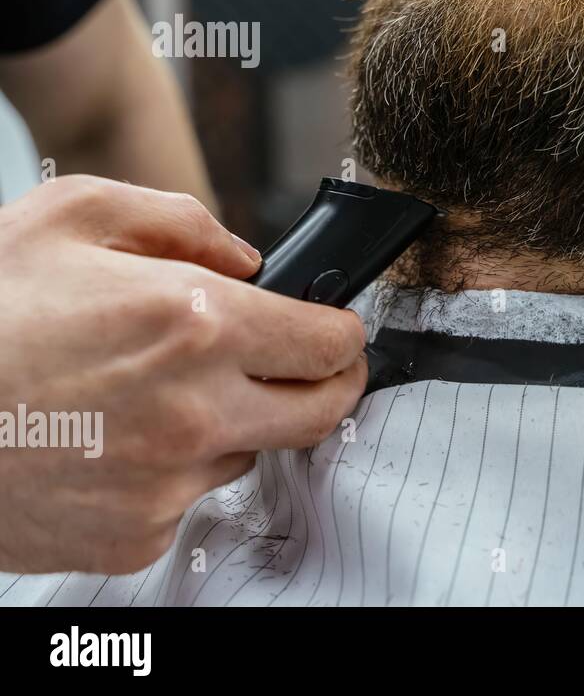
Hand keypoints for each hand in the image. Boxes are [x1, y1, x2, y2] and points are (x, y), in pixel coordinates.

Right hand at [0, 176, 367, 573]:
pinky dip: (172, 468)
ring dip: (233, 424)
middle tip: (308, 367)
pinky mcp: (136, 535)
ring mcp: (167, 482)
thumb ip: (180, 222)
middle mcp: (195, 412)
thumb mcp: (72, 216)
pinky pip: (187, 497)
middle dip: (328, 384)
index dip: (342, 332)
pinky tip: (116, 439)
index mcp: (196, 324)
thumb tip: (247, 258)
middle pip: (321, 412)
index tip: (337, 329)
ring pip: (249, 453)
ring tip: (159, 394)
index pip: (330, 343)